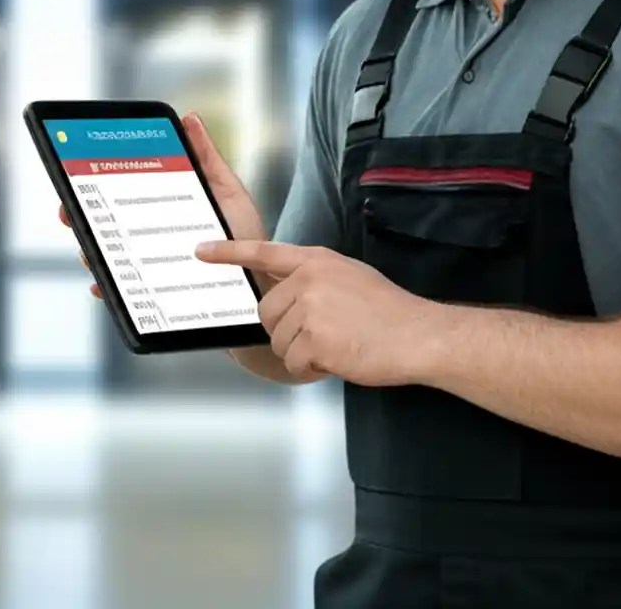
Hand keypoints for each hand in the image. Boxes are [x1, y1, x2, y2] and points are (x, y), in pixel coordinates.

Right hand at [59, 112, 269, 297]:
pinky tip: (103, 284)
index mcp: (159, 212)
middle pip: (101, 228)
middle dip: (78, 218)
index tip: (77, 174)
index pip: (118, 197)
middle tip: (70, 211)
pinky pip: (124, 295)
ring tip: (89, 250)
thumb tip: (189, 119)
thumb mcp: (228, 192)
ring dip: (90, 253)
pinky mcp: (155, 298)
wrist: (264, 280)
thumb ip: (207, 158)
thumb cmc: (245, 237)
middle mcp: (147, 240)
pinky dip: (108, 289)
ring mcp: (149, 269)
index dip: (91, 186)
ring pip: (106, 260)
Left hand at [196, 241, 444, 385]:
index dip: (229, 253)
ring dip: (302, 352)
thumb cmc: (389, 313)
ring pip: (279, 341)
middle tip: (325, 334)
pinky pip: (294, 362)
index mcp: (317, 261)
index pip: (264, 253)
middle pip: (267, 313)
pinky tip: (339, 358)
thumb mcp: (350, 277)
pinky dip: (312, 369)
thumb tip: (287, 293)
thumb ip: (315, 280)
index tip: (201, 251)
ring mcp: (311, 308)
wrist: (419, 335)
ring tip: (338, 344)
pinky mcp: (315, 339)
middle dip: (287, 331)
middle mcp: (309, 280)